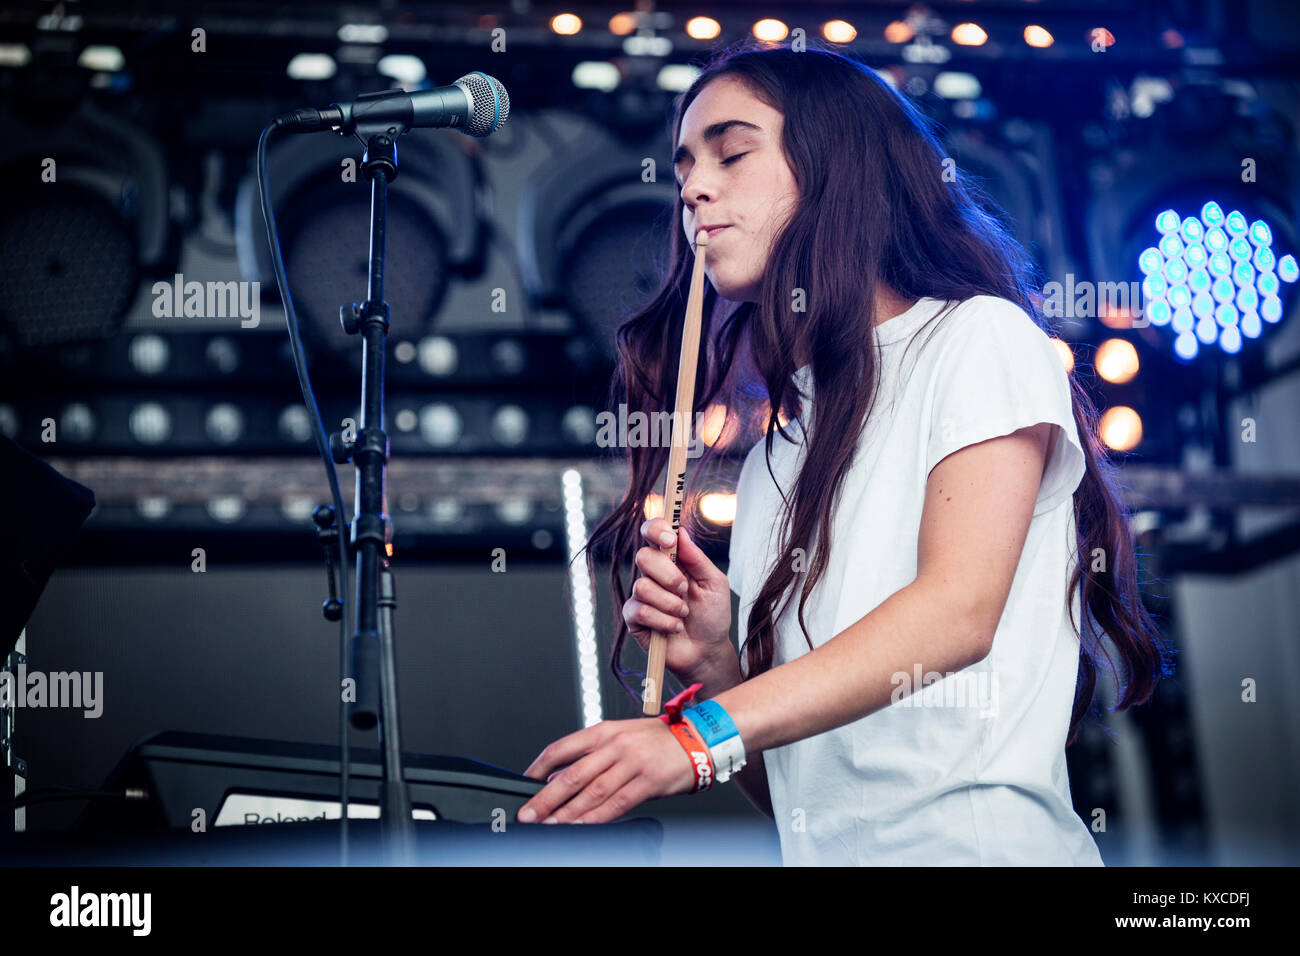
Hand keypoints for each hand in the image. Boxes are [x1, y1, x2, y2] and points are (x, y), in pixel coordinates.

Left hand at [515, 718, 698, 823]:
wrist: (699, 739)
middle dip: (546, 797)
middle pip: (572, 774)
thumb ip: (592, 757)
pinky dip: (596, 818)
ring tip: (548, 825)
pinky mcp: (648, 781)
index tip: (524, 783)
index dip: (539, 767)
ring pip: (591, 792)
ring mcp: (632, 763)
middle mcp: (615, 745)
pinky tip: (582, 827)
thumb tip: (559, 777)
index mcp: (604, 731)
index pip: (562, 748)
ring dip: (566, 812)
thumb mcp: (621, 737)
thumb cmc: (659, 740)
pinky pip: (616, 804)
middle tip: (528, 813)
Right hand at [625, 517, 732, 684]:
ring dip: (670, 603)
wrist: (708, 650)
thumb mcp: (715, 583)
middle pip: (643, 557)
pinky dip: (663, 621)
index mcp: (672, 560)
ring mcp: (641, 595)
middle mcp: (653, 574)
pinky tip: (675, 628)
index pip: (652, 533)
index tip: (669, 539)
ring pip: (642, 586)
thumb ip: (697, 558)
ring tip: (683, 614)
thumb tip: (681, 531)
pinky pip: (640, 610)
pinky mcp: (634, 618)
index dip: (655, 529)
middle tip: (684, 590)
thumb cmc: (713, 615)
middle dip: (669, 576)